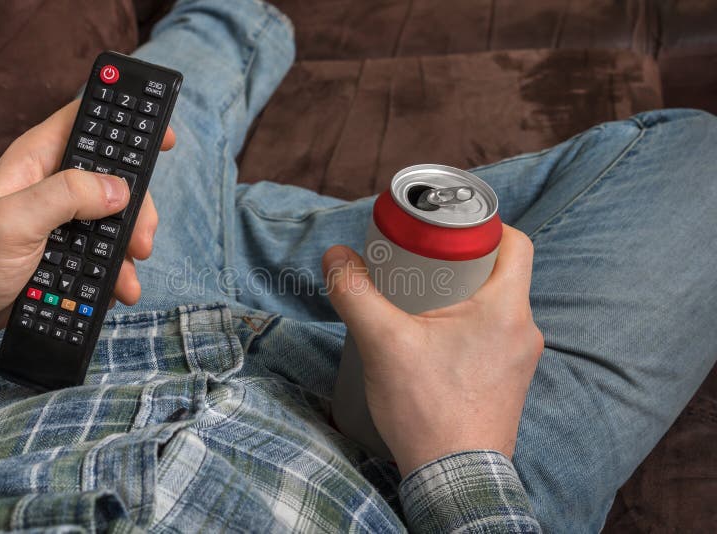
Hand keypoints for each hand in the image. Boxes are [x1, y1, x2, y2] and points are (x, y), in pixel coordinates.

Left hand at [0, 101, 175, 336]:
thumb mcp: (12, 221)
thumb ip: (65, 196)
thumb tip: (118, 189)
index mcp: (38, 161)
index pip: (89, 123)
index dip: (127, 123)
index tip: (164, 138)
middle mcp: (55, 185)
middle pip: (117, 179)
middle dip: (137, 208)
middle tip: (142, 238)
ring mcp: (64, 219)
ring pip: (118, 220)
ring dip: (130, 247)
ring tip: (128, 275)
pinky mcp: (69, 251)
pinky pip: (106, 255)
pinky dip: (118, 273)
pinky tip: (117, 289)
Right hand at [323, 225, 543, 475]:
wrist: (454, 479)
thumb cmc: (428, 410)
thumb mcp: (383, 343)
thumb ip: (356, 294)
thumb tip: (336, 257)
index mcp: (507, 309)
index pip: (516, 243)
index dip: (484, 226)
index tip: (448, 229)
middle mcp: (524, 330)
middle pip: (501, 273)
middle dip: (461, 261)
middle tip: (423, 262)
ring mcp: (520, 359)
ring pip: (495, 306)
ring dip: (462, 296)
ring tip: (420, 301)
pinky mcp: (508, 381)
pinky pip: (492, 336)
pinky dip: (466, 326)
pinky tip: (432, 340)